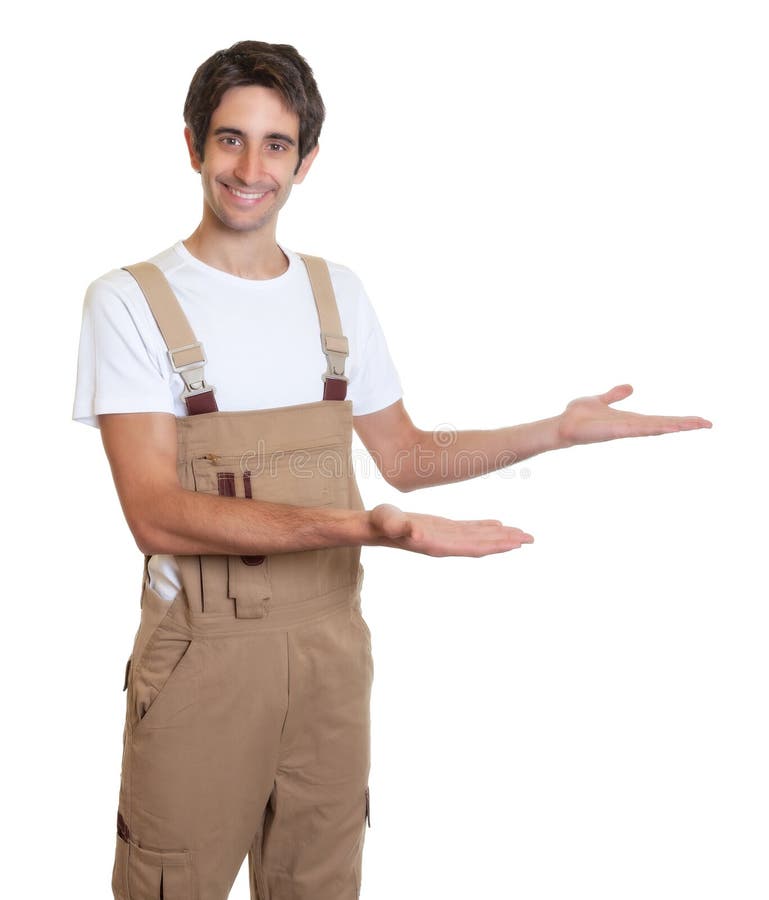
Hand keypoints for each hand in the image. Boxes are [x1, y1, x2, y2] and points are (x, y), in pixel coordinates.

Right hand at [368, 503, 533, 557]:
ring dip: (500, 536)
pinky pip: (469, 529)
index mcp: (437, 544)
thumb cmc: (379, 523)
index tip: (516, 543)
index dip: (495, 545)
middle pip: (481, 545)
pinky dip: (485, 527)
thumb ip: (399, 526)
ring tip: (521, 533)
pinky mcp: (442, 528)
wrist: (370, 526)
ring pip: (478, 537)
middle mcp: (445, 544)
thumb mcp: (388, 521)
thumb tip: (412, 530)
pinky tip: (497, 524)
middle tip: (531, 538)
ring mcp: (444, 537)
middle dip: (506, 542)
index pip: (473, 546)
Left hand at [557, 384, 711, 447]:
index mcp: (631, 420)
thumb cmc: (578, 416)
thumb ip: (615, 395)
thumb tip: (630, 387)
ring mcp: (625, 430)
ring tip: (697, 424)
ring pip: (655, 427)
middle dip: (685, 424)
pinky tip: (668, 427)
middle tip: (708, 424)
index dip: (679, 420)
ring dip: (675, 426)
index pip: (661, 420)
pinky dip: (653, 428)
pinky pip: (638, 429)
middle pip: (664, 425)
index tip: (700, 421)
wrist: (561, 425)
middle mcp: (632, 426)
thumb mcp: (601, 400)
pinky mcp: (615, 431)